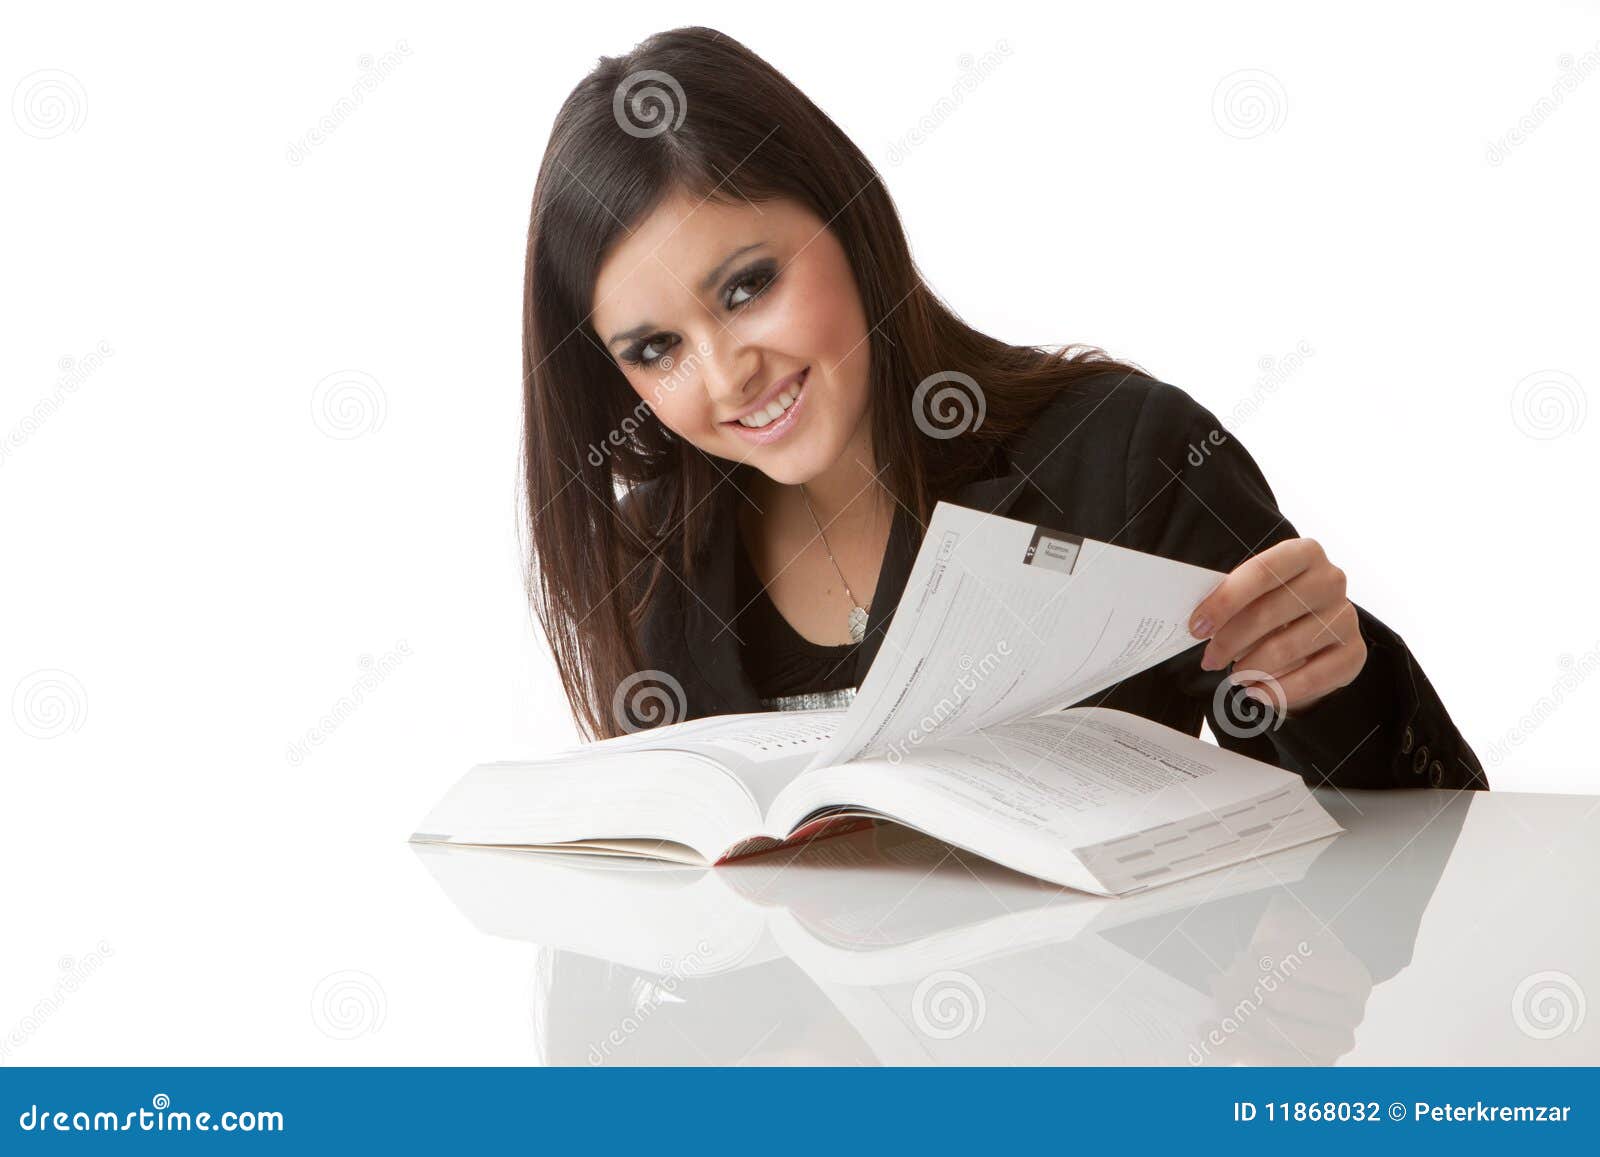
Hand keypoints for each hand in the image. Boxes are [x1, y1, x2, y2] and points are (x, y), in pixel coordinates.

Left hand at [1187, 538, 1365, 715]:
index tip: (1197, 627)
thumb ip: (1232, 599)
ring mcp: (1346, 617)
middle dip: (1229, 641)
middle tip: (1209, 659)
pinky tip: (1256, 692)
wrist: (1319, 633)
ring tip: (1234, 676)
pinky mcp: (1353, 653)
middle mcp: (1330, 580)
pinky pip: (1310, 678)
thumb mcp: (1255, 593)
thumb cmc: (1275, 606)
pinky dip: (1276, 691)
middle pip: (1268, 612)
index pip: (1261, 571)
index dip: (1224, 601)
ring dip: (1250, 668)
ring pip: (1286, 648)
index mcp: (1304, 553)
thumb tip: (1200, 624)